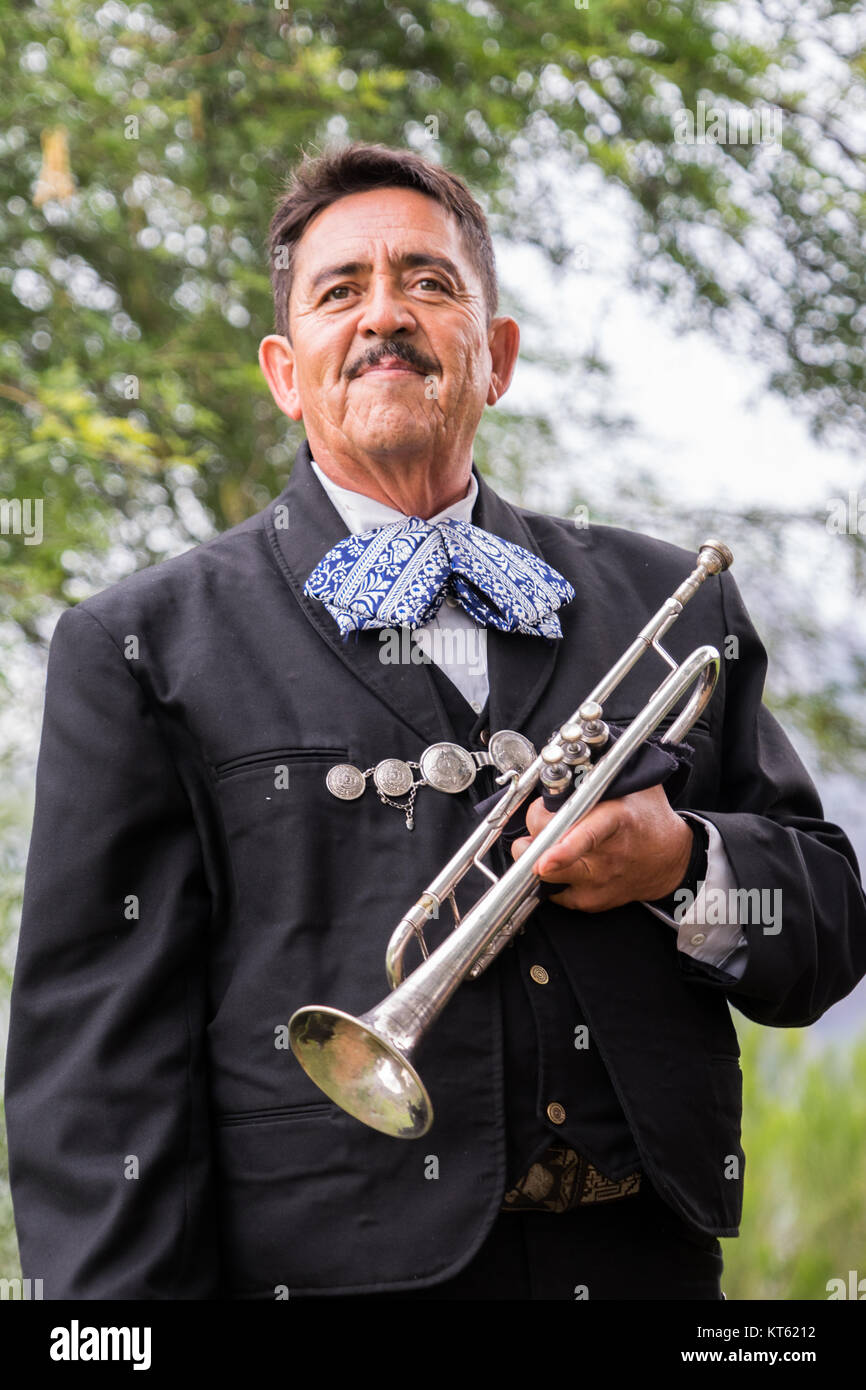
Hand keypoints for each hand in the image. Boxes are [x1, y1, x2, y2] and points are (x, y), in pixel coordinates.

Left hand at [510, 784, 692, 912]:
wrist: (671, 860)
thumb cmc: (648, 818)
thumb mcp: (635, 785)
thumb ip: (602, 772)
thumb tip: (572, 755)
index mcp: (616, 821)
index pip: (588, 836)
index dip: (564, 849)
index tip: (545, 860)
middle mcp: (607, 857)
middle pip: (553, 855)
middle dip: (533, 838)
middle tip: (539, 820)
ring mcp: (599, 883)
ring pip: (548, 877)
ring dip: (534, 857)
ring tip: (540, 841)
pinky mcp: (592, 901)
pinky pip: (553, 891)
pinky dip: (549, 875)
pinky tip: (558, 860)